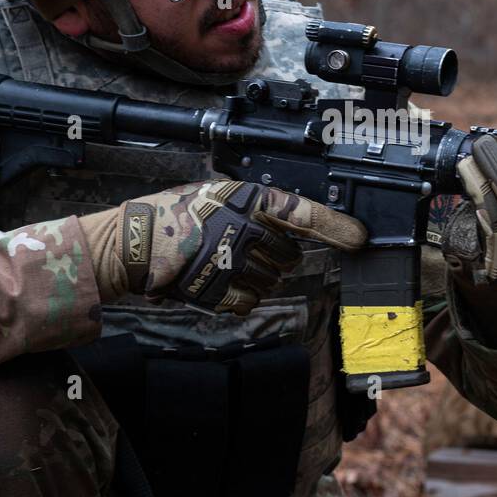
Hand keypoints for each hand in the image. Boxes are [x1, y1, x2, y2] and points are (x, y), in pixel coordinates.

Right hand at [78, 180, 366, 312]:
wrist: (137, 243)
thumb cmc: (177, 214)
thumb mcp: (219, 196)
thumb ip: (255, 207)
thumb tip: (293, 222)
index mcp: (247, 200)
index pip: (302, 213)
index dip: (335, 226)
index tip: (359, 237)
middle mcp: (244, 230)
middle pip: (289, 256)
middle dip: (275, 258)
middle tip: (243, 250)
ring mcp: (233, 262)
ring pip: (271, 281)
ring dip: (255, 277)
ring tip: (223, 263)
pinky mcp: (219, 290)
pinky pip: (250, 301)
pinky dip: (239, 297)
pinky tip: (218, 282)